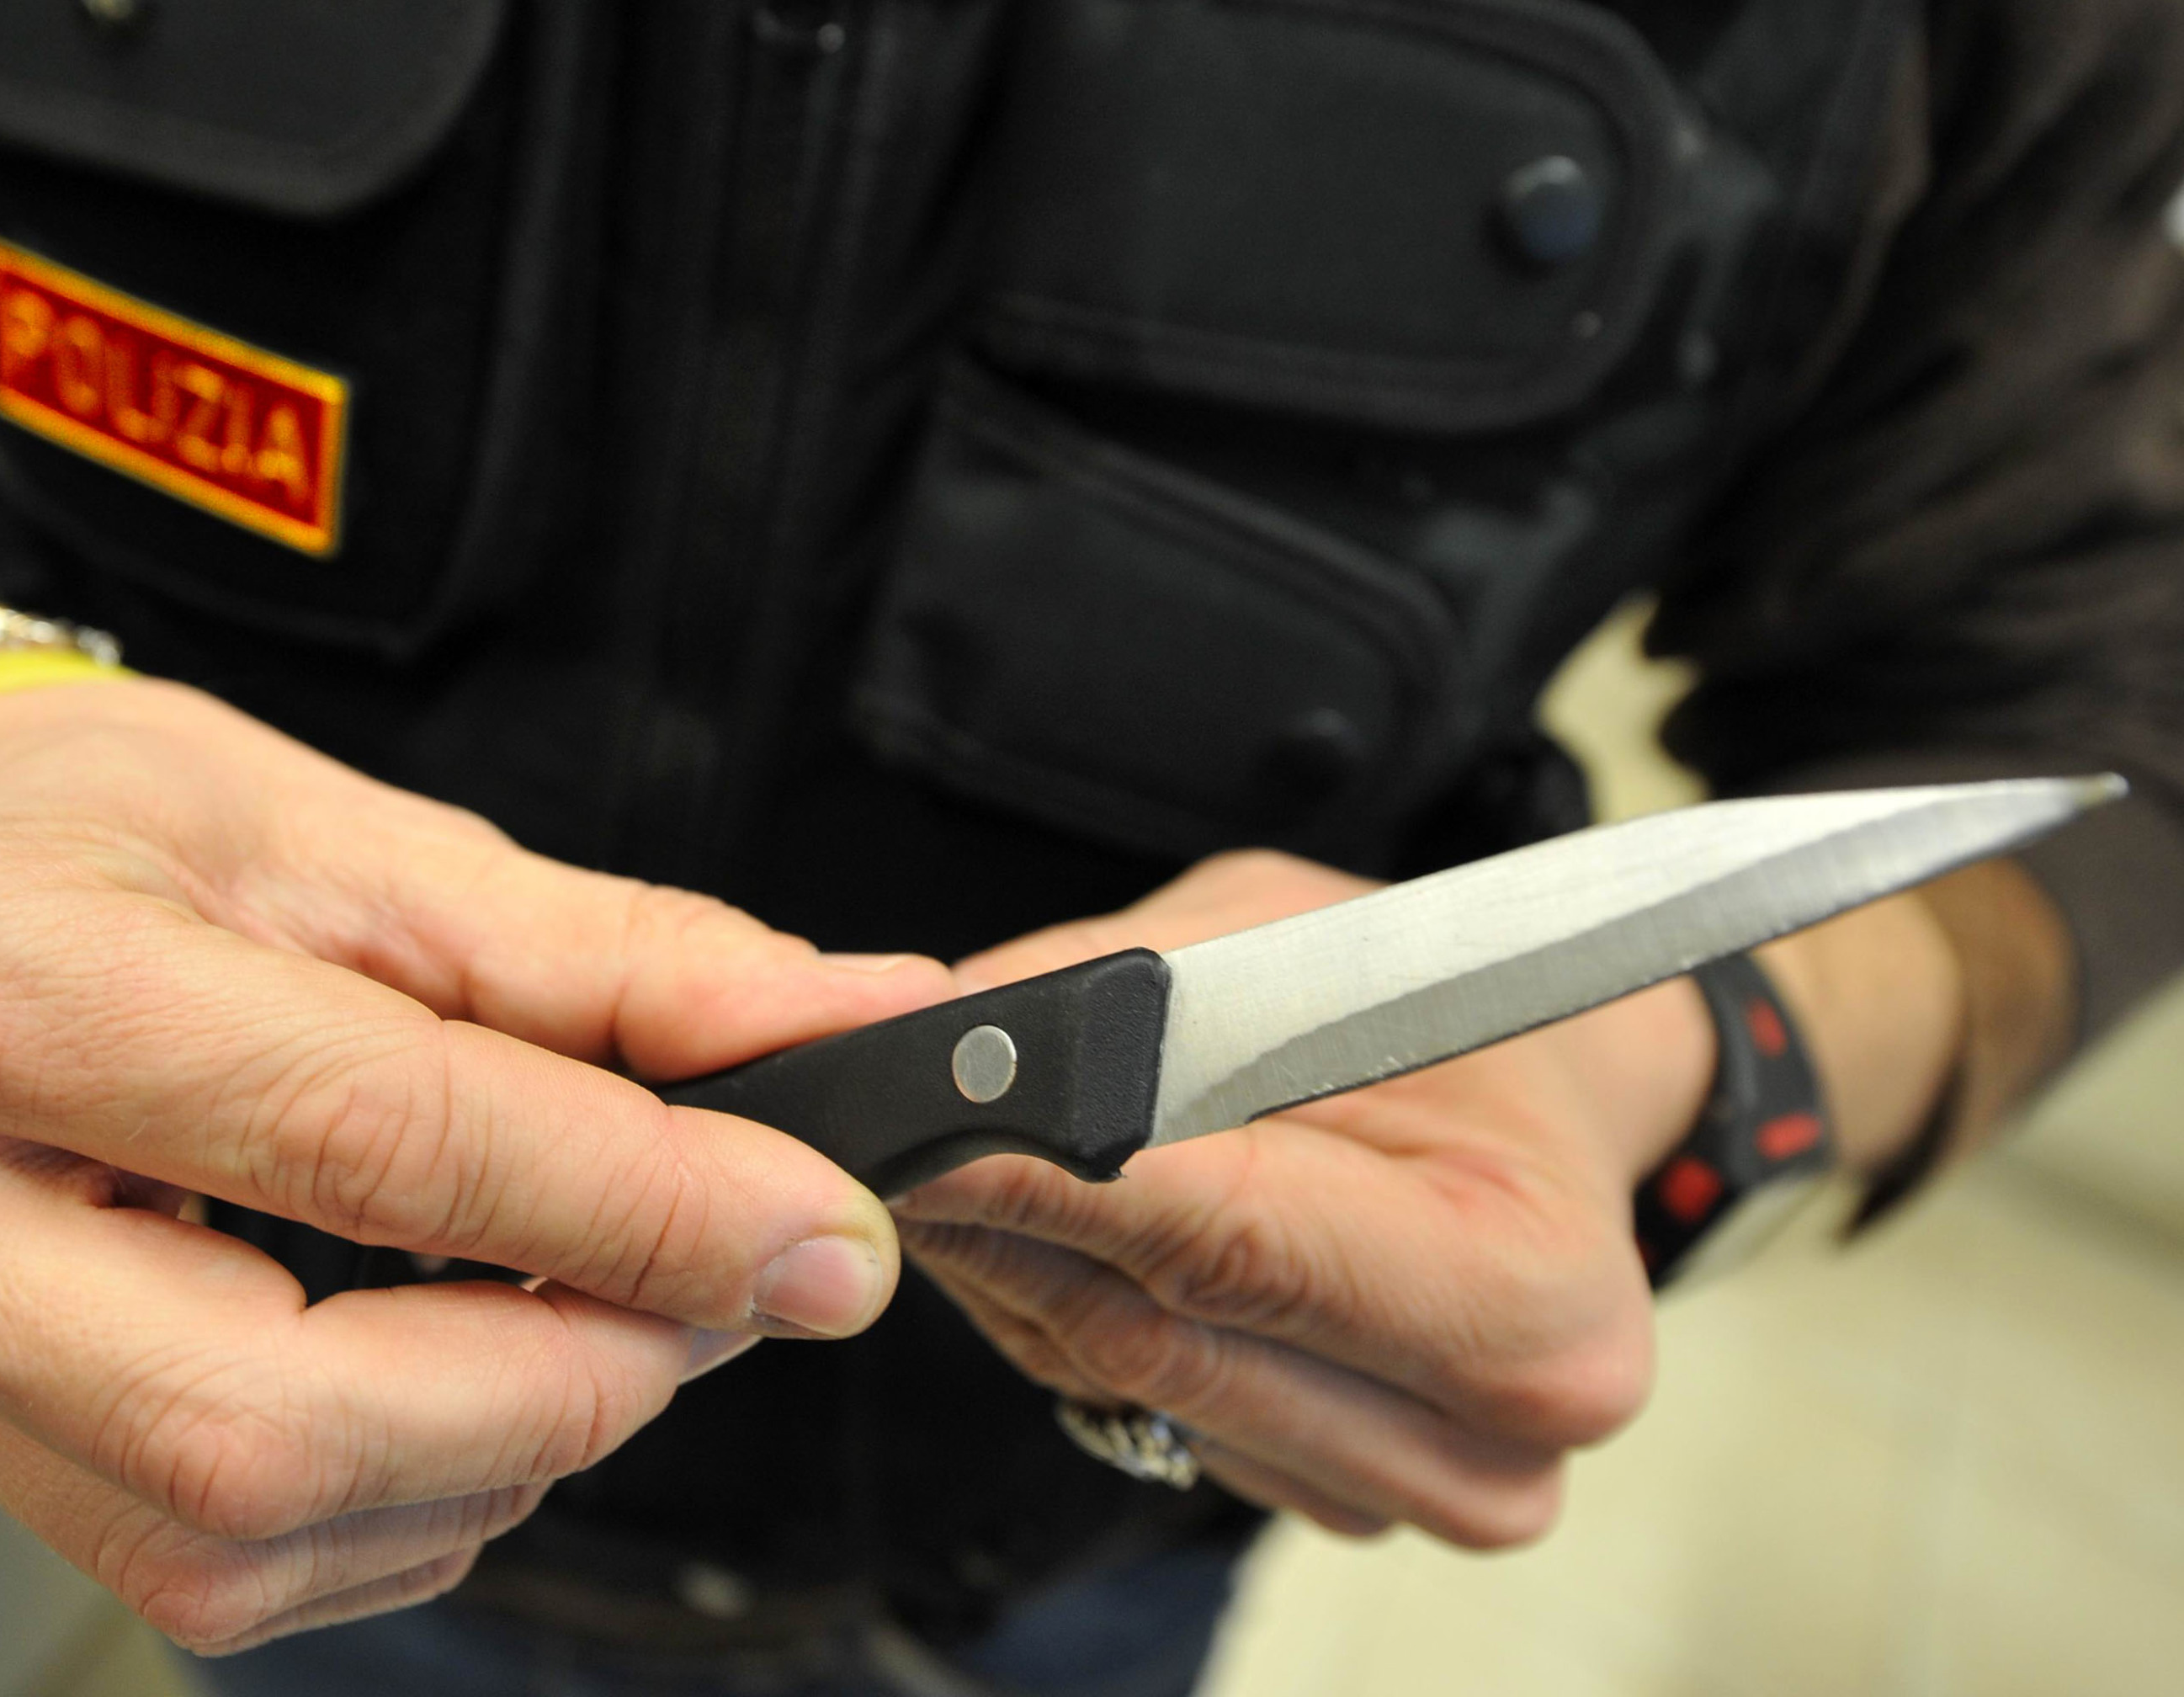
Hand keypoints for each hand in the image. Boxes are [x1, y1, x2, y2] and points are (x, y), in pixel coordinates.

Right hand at [0, 666, 950, 1650]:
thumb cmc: (106, 821)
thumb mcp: (361, 832)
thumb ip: (614, 960)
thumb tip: (836, 1033)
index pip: (365, 1143)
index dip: (638, 1208)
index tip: (819, 1227)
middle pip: (275, 1418)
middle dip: (566, 1382)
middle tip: (718, 1292)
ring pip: (244, 1530)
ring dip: (495, 1452)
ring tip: (593, 1312)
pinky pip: (214, 1565)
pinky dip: (403, 1500)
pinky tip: (461, 1379)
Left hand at [894, 851, 1714, 1546]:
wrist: (1559, 1115)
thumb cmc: (1458, 1014)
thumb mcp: (1307, 937)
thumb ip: (1133, 988)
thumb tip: (950, 1028)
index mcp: (1533, 1295)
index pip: (1234, 1243)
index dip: (1055, 1183)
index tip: (920, 1133)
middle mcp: (1489, 1436)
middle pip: (1155, 1334)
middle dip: (995, 1219)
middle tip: (876, 1132)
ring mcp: (1403, 1491)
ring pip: (1119, 1380)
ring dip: (1011, 1265)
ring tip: (957, 1156)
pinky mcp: (1322, 1499)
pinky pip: (1133, 1409)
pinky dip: (1057, 1312)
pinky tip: (1038, 1229)